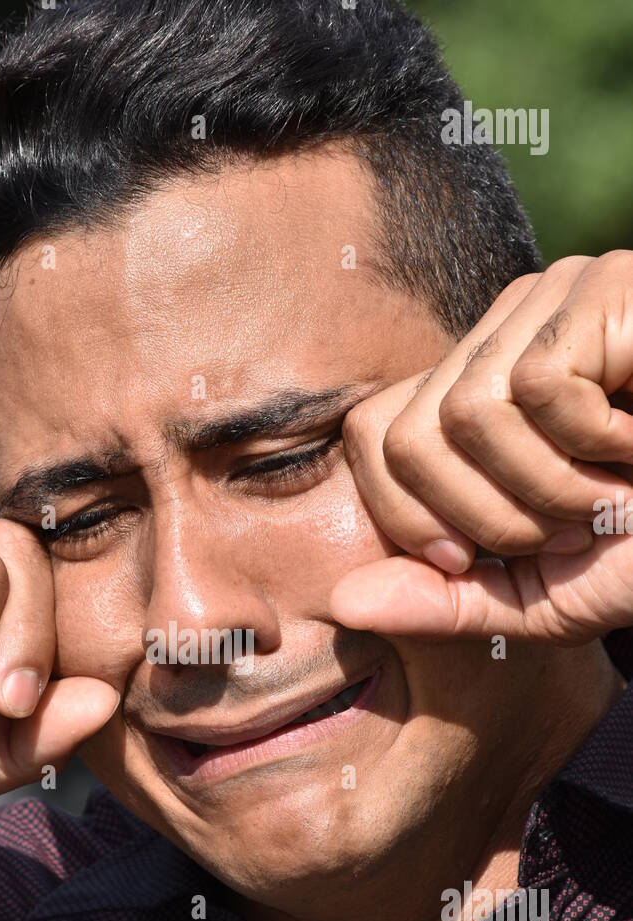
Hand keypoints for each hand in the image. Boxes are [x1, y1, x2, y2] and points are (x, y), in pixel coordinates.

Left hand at [331, 252, 632, 639]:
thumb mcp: (538, 595)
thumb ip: (443, 603)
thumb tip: (342, 604)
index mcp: (472, 394)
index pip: (371, 435)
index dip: (407, 516)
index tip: (478, 558)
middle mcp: (499, 335)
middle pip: (410, 434)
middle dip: (488, 517)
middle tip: (570, 524)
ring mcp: (550, 298)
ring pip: (468, 415)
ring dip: (548, 490)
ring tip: (616, 485)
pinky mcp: (602, 289)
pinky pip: (540, 389)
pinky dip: (595, 445)